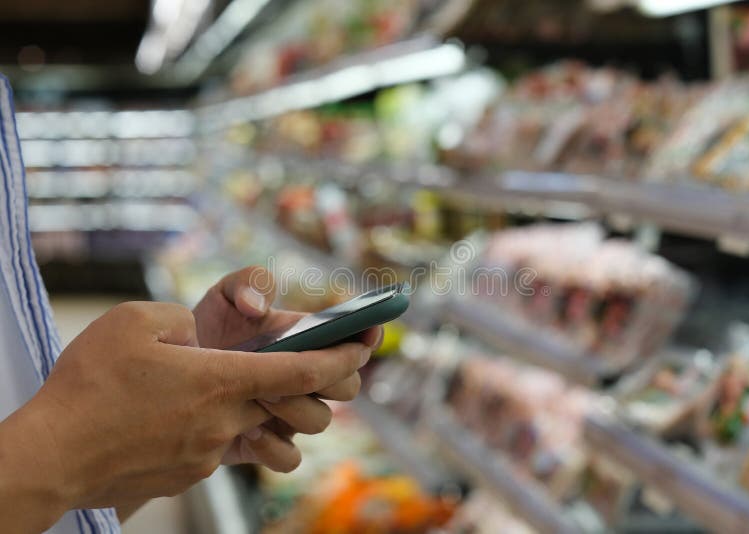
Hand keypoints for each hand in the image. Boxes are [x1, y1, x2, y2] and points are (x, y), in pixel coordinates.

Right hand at [0, 301, 371, 530]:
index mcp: (222, 379)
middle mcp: (227, 420)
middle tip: (306, 366)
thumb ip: (183, 317)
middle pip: (302, 409)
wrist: (51, 456)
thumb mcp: (134, 322)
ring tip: (241, 386)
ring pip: (268, 431)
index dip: (344, 358)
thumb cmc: (89, 384)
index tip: (368, 345)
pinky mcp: (194, 473)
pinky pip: (230, 448)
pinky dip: (229, 428)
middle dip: (318, 390)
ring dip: (271, 411)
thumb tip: (201, 332)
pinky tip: (193, 413)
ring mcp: (212, 452)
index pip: (304, 371)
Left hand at [192, 266, 382, 467]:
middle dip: (328, 378)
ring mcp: (292, 415)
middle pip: (349, 386)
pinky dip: (274, 447)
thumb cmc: (210, 327)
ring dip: (294, 410)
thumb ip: (249, 282)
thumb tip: (257, 305)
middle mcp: (310, 379)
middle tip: (291, 368)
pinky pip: (289, 459)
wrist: (174, 372)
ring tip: (259, 396)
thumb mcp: (226, 294)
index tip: (367, 330)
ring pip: (319, 421)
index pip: (358, 341)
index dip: (370, 335)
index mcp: (312, 341)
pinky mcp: (266, 446)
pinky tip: (248, 430)